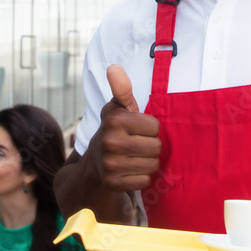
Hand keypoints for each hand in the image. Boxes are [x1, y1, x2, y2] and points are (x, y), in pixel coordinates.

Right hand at [90, 65, 160, 192]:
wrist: (94, 161)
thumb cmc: (115, 130)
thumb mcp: (117, 108)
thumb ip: (122, 89)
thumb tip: (114, 67)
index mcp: (114, 120)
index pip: (155, 127)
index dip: (149, 128)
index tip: (136, 129)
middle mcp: (110, 142)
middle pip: (156, 147)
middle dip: (150, 146)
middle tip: (136, 145)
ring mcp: (110, 164)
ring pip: (152, 165)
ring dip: (146, 162)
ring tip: (133, 157)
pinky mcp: (113, 183)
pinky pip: (145, 181)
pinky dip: (140, 177)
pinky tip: (129, 170)